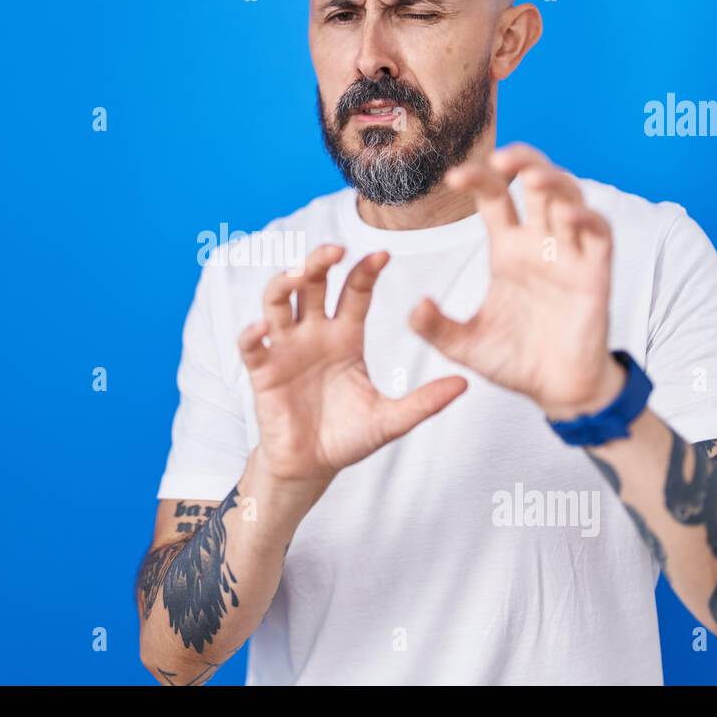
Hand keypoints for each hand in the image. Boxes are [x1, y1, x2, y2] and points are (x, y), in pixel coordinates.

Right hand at [239, 244, 467, 485]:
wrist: (312, 467)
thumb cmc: (348, 437)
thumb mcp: (391, 420)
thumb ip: (423, 402)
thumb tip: (464, 384)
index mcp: (345, 336)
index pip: (354, 291)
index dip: (365, 270)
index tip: (383, 254)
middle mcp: (313, 334)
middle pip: (312, 284)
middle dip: (319, 262)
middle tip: (334, 249)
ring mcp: (285, 349)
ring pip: (277, 302)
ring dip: (283, 284)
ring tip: (295, 275)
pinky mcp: (263, 371)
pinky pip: (252, 346)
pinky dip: (252, 333)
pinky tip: (262, 328)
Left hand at [409, 143, 624, 420]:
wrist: (555, 391)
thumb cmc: (513, 361)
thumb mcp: (464, 345)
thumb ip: (436, 327)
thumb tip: (415, 305)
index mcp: (507, 250)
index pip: (494, 198)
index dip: (478, 179)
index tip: (452, 176)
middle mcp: (539, 244)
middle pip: (535, 184)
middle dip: (522, 161)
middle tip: (501, 156)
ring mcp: (569, 255)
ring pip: (569, 198)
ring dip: (555, 181)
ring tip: (532, 177)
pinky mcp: (596, 274)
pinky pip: (598, 235)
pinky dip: (587, 218)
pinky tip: (567, 216)